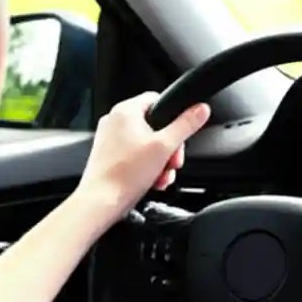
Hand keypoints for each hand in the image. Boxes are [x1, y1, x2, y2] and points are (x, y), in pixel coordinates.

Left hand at [77, 92, 210, 216]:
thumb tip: (200, 109)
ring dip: (161, 161)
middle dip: (169, 147)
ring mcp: (110, 139)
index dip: (174, 117)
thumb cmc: (125, 174)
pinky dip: (147, 167)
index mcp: (126, 111)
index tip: (181, 135)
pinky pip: (135, 156)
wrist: (101, 202)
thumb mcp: (165, 147)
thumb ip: (186, 125)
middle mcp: (115, 121)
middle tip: (173, 162)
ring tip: (163, 176)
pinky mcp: (109, 156)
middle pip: (155, 126)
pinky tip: (153, 181)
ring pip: (146, 144)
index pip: (157, 100)